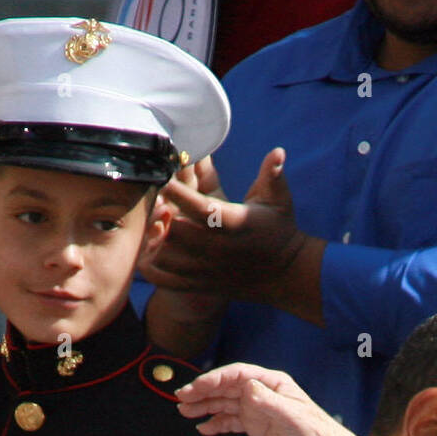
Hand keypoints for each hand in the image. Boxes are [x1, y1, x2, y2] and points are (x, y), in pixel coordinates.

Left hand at [141, 147, 312, 299]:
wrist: (285, 275)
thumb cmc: (278, 230)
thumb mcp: (279, 200)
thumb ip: (273, 174)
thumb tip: (278, 151)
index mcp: (234, 224)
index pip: (199, 209)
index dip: (178, 193)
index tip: (163, 177)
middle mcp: (217, 249)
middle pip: (175, 231)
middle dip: (160, 213)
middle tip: (153, 198)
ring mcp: (207, 269)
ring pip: (165, 256)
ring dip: (154, 239)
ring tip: (154, 223)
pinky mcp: (200, 284)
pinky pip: (165, 279)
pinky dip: (151, 265)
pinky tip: (152, 249)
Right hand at [177, 363, 363, 435]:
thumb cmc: (313, 430)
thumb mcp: (290, 414)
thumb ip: (267, 401)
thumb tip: (246, 387)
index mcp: (270, 382)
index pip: (236, 375)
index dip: (214, 379)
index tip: (196, 388)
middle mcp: (260, 392)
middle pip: (226, 388)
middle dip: (203, 392)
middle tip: (181, 398)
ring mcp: (256, 408)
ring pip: (225, 404)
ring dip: (205, 407)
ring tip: (184, 412)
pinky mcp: (255, 425)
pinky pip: (231, 421)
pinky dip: (216, 423)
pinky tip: (203, 428)